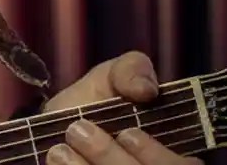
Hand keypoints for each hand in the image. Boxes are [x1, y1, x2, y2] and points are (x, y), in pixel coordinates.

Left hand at [41, 51, 200, 164]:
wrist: (53, 131)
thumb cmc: (91, 105)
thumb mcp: (109, 78)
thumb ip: (130, 71)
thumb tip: (147, 89)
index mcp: (173, 154)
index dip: (159, 156)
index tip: (127, 134)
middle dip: (112, 157)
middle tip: (79, 132)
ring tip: (60, 150)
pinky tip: (56, 160)